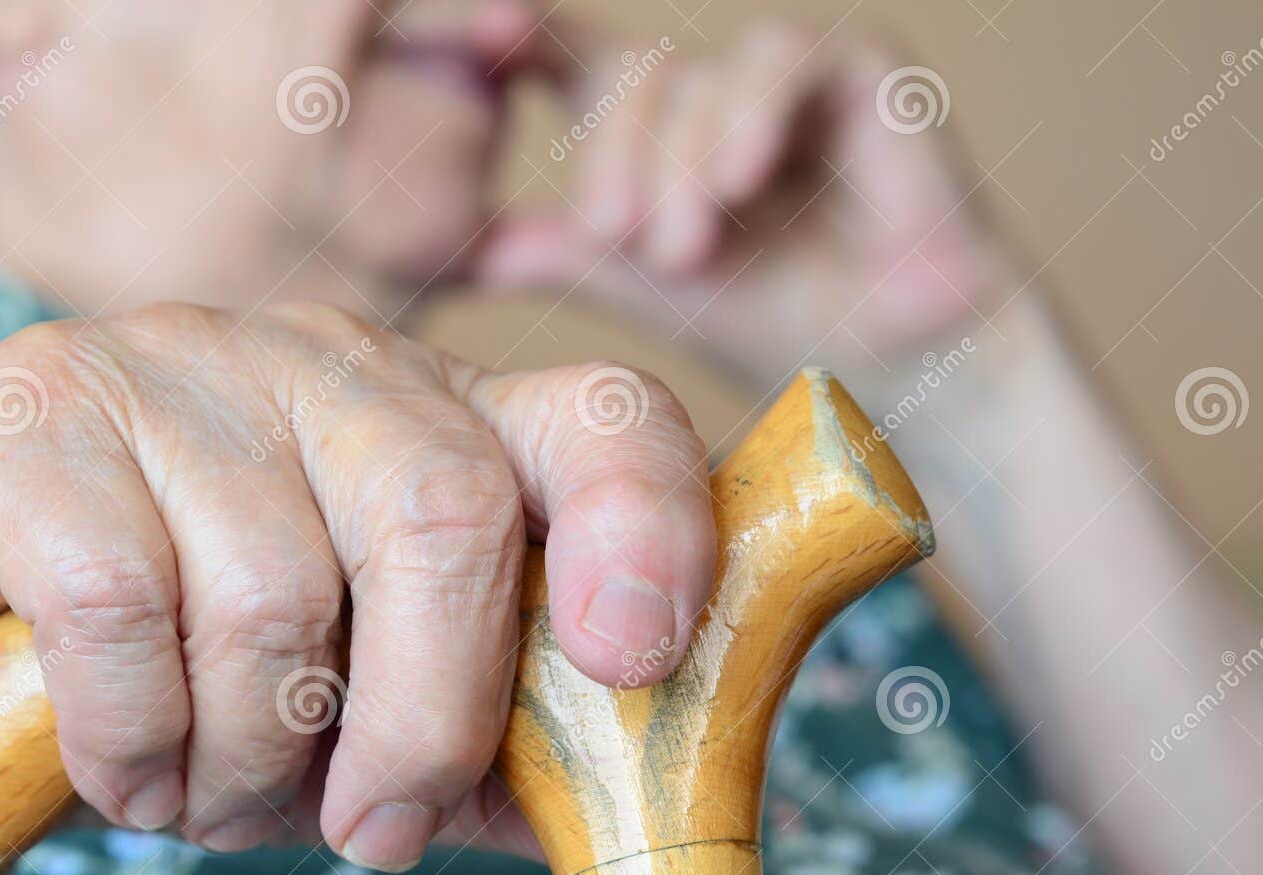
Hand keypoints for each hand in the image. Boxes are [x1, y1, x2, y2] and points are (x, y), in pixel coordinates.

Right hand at [0, 301, 714, 874]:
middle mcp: (325, 359)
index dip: (648, 526)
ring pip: (272, 589)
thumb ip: (506, 750)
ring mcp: (174, 358)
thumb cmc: (209, 703)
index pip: (601, 418)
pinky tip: (117, 763)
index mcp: (446, 421)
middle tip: (369, 829)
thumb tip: (640, 795)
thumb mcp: (380, 737)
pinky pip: (118, 600)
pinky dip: (129, 736)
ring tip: (202, 788)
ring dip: (244, 762)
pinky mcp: (29, 400)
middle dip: (421, 724)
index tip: (629, 660)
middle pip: (445, 511)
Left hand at [476, 24, 1007, 392]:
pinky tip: (741, 178)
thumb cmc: (771, 317)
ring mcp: (778, 71)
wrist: (888, 354)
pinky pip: (780, 63)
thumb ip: (567, 255)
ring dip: (680, 165)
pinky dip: (750, 116)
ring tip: (684, 251)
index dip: (525, 41)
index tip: (484, 41)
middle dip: (613, 159)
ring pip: (696, 79)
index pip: (574, 62)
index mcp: (652, 124)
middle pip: (626, 75)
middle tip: (618, 238)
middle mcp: (709, 86)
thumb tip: (466, 253)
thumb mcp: (647, 287)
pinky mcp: (856, 64)